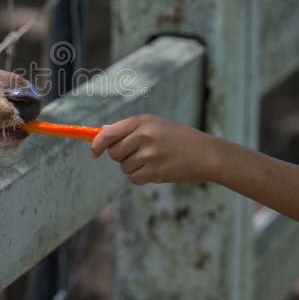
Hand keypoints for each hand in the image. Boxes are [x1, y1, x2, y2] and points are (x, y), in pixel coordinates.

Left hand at [90, 115, 218, 184]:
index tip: (93, 152)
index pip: (108, 134)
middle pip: (114, 153)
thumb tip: (102, 131)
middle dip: (120, 156)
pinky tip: (155, 170)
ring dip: (133, 167)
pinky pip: (134, 178)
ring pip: (124, 167)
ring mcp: (150, 154)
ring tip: (153, 160)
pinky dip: (140, 177)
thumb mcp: (155, 125)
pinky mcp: (155, 171)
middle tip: (138, 154)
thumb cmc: (177, 138)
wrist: (205, 153)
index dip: (97, 144)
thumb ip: (128, 128)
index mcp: (141, 121)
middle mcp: (144, 135)